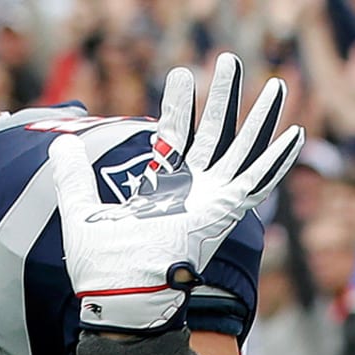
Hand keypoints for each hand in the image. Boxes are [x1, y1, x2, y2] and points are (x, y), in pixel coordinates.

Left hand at [50, 53, 303, 332]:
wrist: (118, 295)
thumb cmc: (101, 265)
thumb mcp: (80, 210)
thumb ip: (72, 177)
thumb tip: (60, 144)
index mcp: (160, 189)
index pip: (175, 136)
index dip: (179, 106)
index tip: (180, 75)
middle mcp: (190, 192)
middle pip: (214, 133)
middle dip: (224, 97)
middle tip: (229, 60)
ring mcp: (210, 201)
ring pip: (242, 150)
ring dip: (261, 117)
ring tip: (278, 84)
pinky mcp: (223, 213)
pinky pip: (257, 183)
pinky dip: (276, 161)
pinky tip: (294, 134)